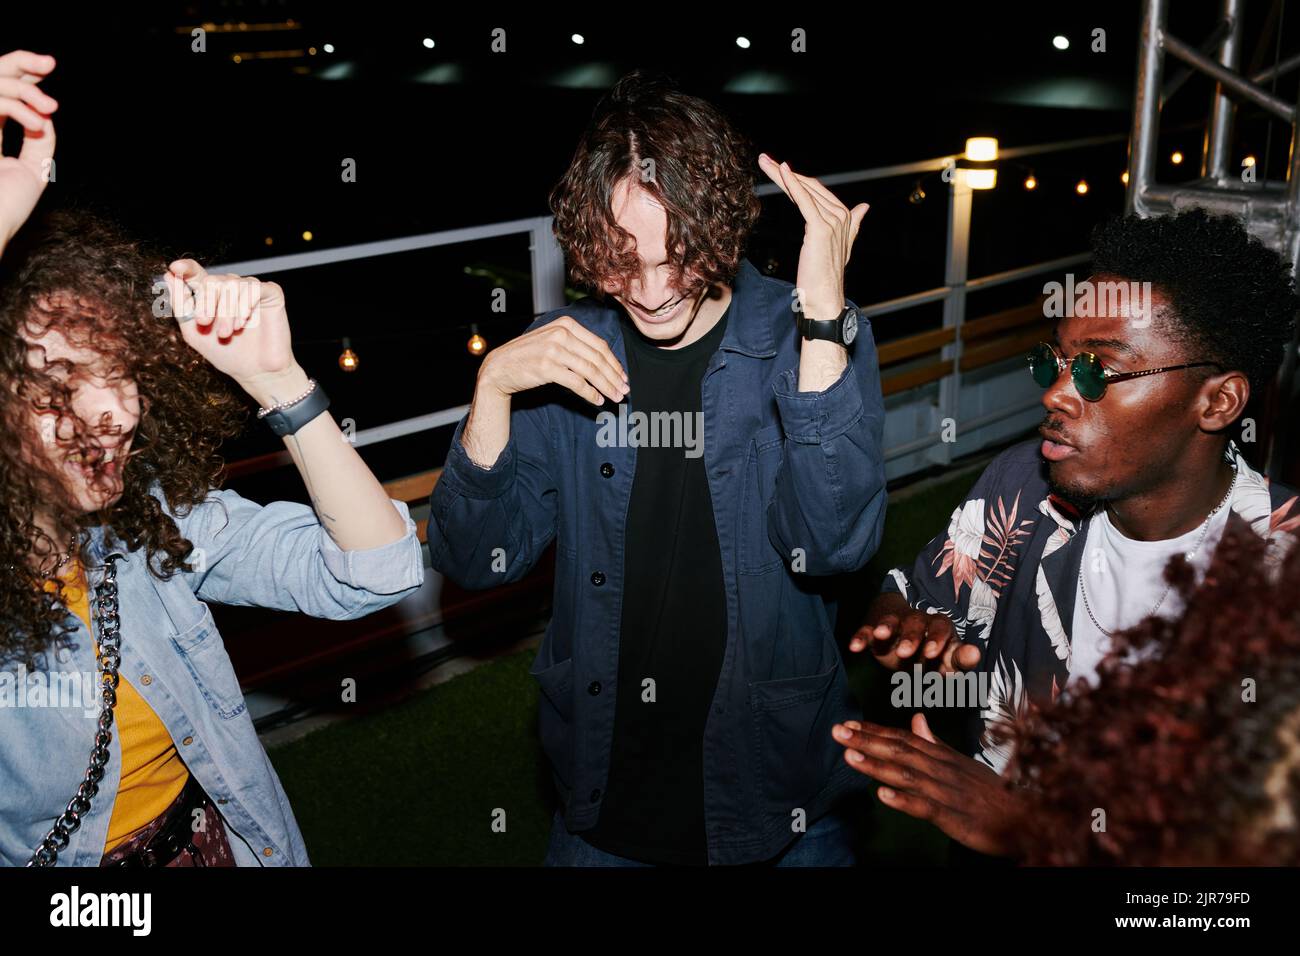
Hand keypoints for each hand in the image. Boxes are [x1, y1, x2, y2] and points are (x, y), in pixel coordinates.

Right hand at [0, 50, 57, 252]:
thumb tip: (46, 113)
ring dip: (24, 90)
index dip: (23, 76)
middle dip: (20, 63)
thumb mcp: (32, 170)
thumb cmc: (7, 208)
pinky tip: (37, 121)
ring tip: (49, 106)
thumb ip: (39, 141)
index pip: (2, 93)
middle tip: (48, 63)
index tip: (46, 67)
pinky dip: (16, 108)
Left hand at [163, 259, 298, 402]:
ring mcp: (251, 291)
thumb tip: (167, 276)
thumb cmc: (227, 354)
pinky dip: (244, 304)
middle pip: (213, 280)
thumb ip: (181, 306)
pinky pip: (254, 288)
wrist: (257, 373)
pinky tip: (241, 323)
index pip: (197, 273)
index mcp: (211, 297)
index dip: (186, 268)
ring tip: (226, 333)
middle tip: (203, 323)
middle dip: (205, 302)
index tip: (175, 269)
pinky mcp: (271, 294)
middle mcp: (231, 290)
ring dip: (226, 310)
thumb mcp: (194, 333)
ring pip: (232, 285)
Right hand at [478, 315, 627, 406]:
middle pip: (598, 359)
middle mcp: (561, 334)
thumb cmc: (529, 355)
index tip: (623, 377)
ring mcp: (554, 350)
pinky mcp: (547, 367)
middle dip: (614, 377)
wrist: (500, 366)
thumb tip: (604, 361)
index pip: (599, 345)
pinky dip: (590, 393)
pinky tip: (598, 401)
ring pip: (590, 371)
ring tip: (615, 398)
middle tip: (624, 390)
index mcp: (566, 325)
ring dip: (606, 387)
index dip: (614, 363)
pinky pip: (577, 383)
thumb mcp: (552, 339)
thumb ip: (575, 344)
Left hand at [757, 152, 867, 320]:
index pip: (816, 190)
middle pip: (809, 186)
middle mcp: (841, 215)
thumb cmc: (826, 274)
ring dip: (782, 174)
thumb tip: (865, 207)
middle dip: (784, 172)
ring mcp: (833, 221)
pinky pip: (805, 201)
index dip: (796, 177)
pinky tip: (782, 171)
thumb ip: (854, 224)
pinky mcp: (820, 228)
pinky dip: (793, 184)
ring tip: (764, 162)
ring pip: (804, 191)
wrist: (824, 297)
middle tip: (763, 160)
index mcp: (845, 216)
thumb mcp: (842, 245)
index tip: (776, 167)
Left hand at [832, 713, 1020, 856]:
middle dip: (867, 740)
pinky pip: (927, 808)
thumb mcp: (961, 763)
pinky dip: (905, 801)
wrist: (1026, 818)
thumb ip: (935, 743)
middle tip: (837, 731)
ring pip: (908, 775)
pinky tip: (882, 796)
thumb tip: (917, 719)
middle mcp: (942, 769)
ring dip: (877, 765)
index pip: (903, 738)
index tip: (847, 724)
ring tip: (850, 755)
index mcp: (942, 757)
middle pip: (900, 751)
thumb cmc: (990, 792)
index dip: (874, 731)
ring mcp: (948, 792)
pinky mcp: (955, 817)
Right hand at [849, 594, 981, 672]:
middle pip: (916, 623)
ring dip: (887, 628)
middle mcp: (918, 621)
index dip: (937, 639)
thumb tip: (976, 653)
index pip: (943, 628)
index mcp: (939, 628)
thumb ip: (960, 660)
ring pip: (893, 622)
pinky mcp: (874, 628)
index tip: (933, 653)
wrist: (900, 637)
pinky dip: (861, 637)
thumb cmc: (929, 654)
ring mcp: (895, 623)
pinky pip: (867, 630)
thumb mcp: (946, 660)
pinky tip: (854, 647)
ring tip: (881, 636)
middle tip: (906, 653)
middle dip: (911, 637)